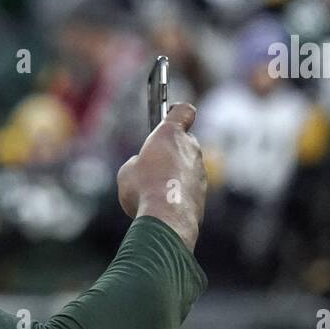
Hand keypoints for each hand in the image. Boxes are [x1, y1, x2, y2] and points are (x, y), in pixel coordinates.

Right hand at [117, 103, 206, 251]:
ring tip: (154, 189)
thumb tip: (143, 168)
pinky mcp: (202, 192)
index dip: (176, 112)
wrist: (165, 218)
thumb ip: (138, 162)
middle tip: (151, 163)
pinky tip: (163, 204)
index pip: (184, 110)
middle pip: (184, 141)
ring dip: (174, 172)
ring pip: (187, 165)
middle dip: (170, 149)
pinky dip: (178, 191)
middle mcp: (190, 148)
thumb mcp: (127, 170)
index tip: (168, 115)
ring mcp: (200, 170)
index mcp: (170, 135)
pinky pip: (189, 186)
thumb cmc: (142, 189)